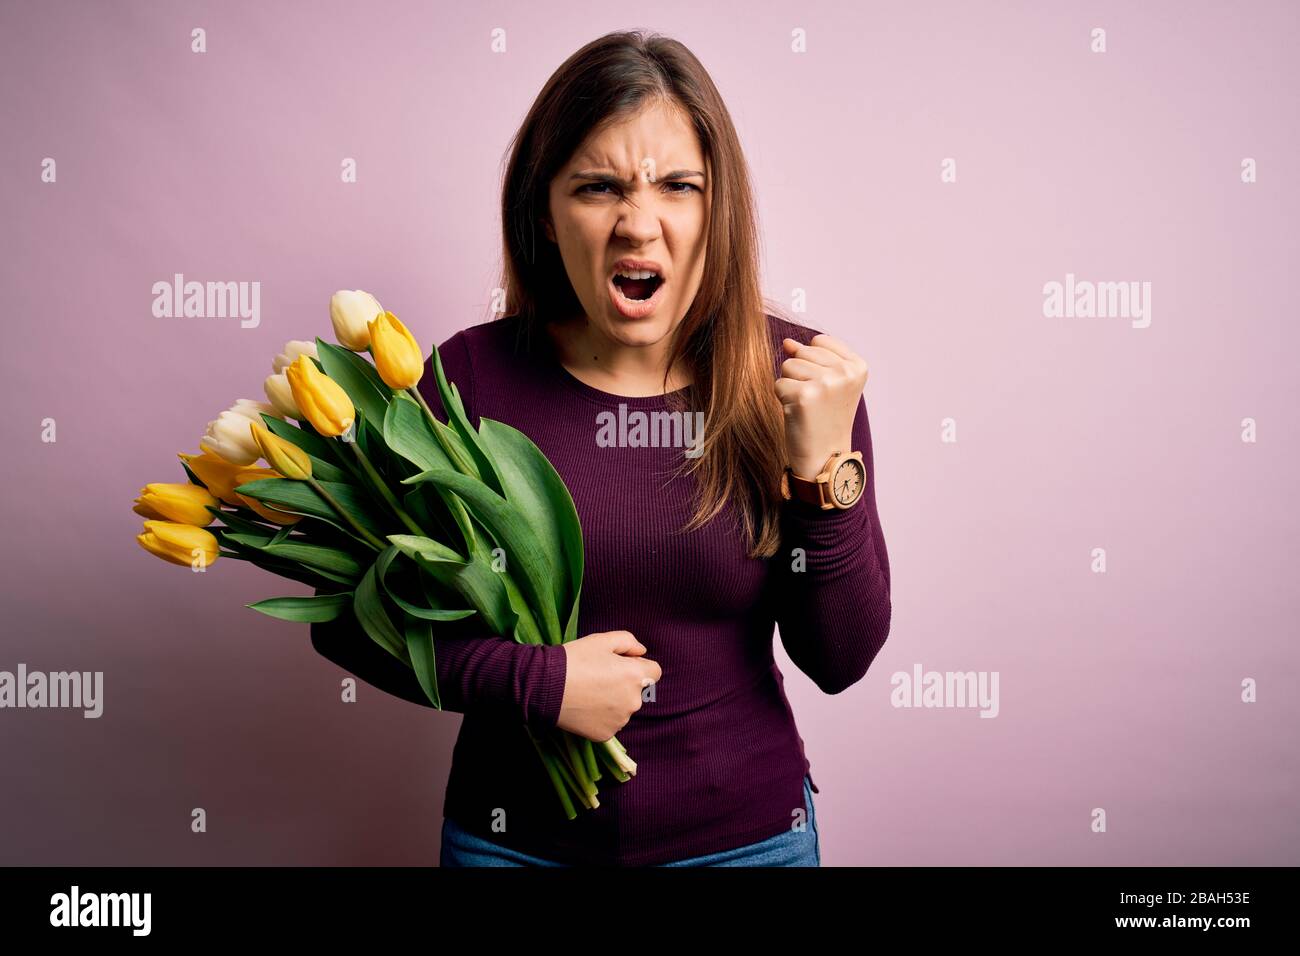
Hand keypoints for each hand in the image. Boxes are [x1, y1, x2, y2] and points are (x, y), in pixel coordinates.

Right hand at [556, 631, 661, 741]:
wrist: (545, 686)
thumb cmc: (575, 659)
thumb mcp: (603, 640)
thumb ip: (629, 642)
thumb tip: (642, 652)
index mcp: (637, 676)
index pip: (654, 671)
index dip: (637, 664)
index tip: (618, 664)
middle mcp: (634, 701)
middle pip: (638, 691)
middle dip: (625, 684)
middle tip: (599, 677)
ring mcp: (620, 721)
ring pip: (624, 708)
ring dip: (614, 701)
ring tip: (589, 692)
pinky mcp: (606, 735)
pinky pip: (610, 723)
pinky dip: (602, 716)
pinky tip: (585, 707)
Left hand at [776, 333, 868, 477]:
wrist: (827, 458)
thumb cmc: (826, 419)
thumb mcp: (828, 382)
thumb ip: (811, 357)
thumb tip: (787, 342)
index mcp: (858, 366)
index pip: (819, 341)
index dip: (813, 363)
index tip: (825, 388)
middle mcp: (845, 372)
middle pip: (802, 352)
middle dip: (801, 375)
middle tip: (816, 401)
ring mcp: (826, 383)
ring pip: (788, 365)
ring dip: (791, 386)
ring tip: (807, 407)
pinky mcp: (804, 395)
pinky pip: (779, 384)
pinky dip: (783, 399)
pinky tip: (798, 414)